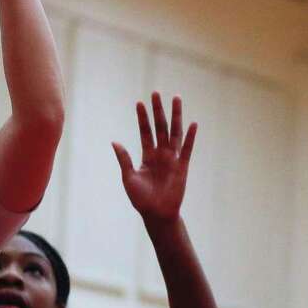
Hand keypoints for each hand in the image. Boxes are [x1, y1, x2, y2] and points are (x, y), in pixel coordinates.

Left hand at [112, 93, 196, 225]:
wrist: (156, 214)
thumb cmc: (141, 199)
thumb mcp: (129, 178)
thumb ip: (124, 159)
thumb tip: (114, 142)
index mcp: (147, 156)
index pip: (145, 132)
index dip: (142, 118)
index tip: (139, 103)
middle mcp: (160, 154)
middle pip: (160, 127)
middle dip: (158, 110)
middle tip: (156, 93)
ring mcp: (172, 159)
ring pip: (174, 132)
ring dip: (176, 116)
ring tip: (176, 99)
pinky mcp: (182, 167)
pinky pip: (187, 149)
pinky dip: (190, 137)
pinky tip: (193, 124)